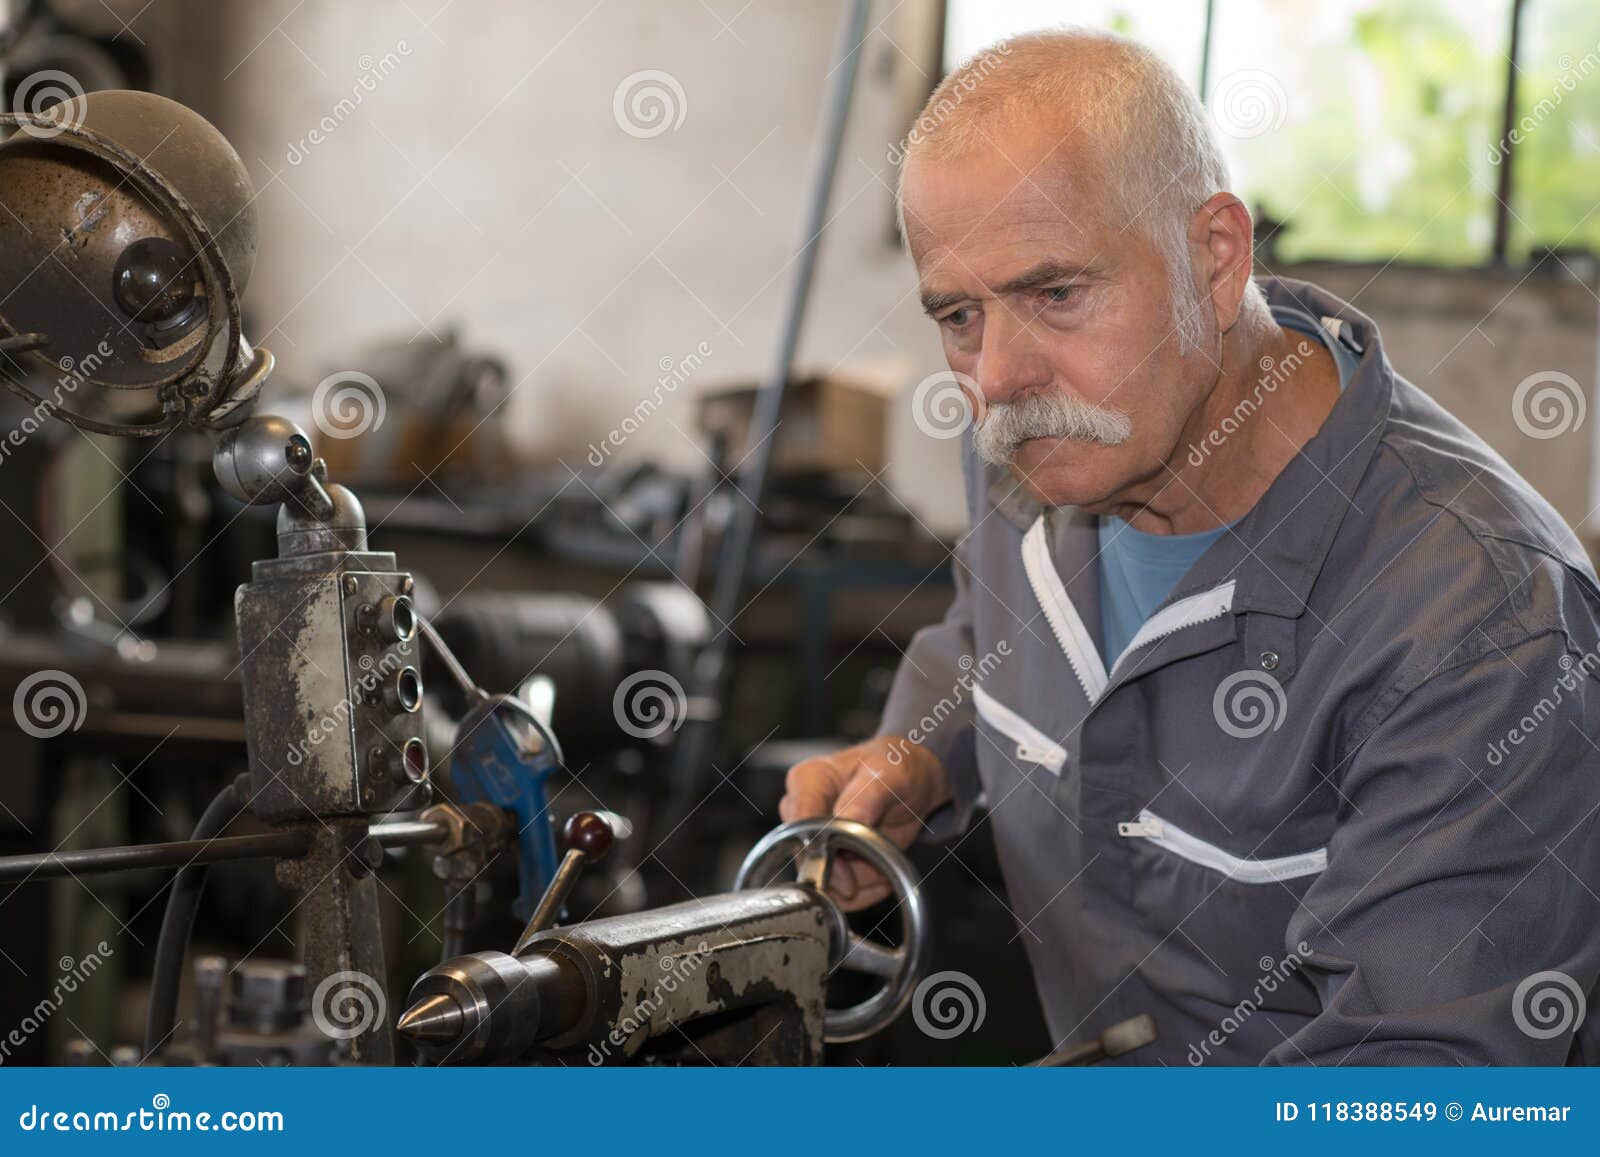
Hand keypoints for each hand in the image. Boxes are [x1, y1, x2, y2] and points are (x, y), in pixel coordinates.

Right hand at [778, 737, 950, 909]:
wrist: (910, 784)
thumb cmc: (894, 767)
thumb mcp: (889, 776)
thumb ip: (865, 798)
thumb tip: (844, 822)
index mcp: (808, 780)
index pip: (798, 824)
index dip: (821, 851)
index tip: (848, 869)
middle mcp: (802, 810)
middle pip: (808, 860)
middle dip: (851, 870)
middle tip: (881, 855)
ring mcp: (812, 839)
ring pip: (825, 883)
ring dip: (862, 881)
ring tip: (886, 859)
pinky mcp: (825, 860)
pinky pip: (838, 894)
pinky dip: (866, 890)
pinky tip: (882, 872)